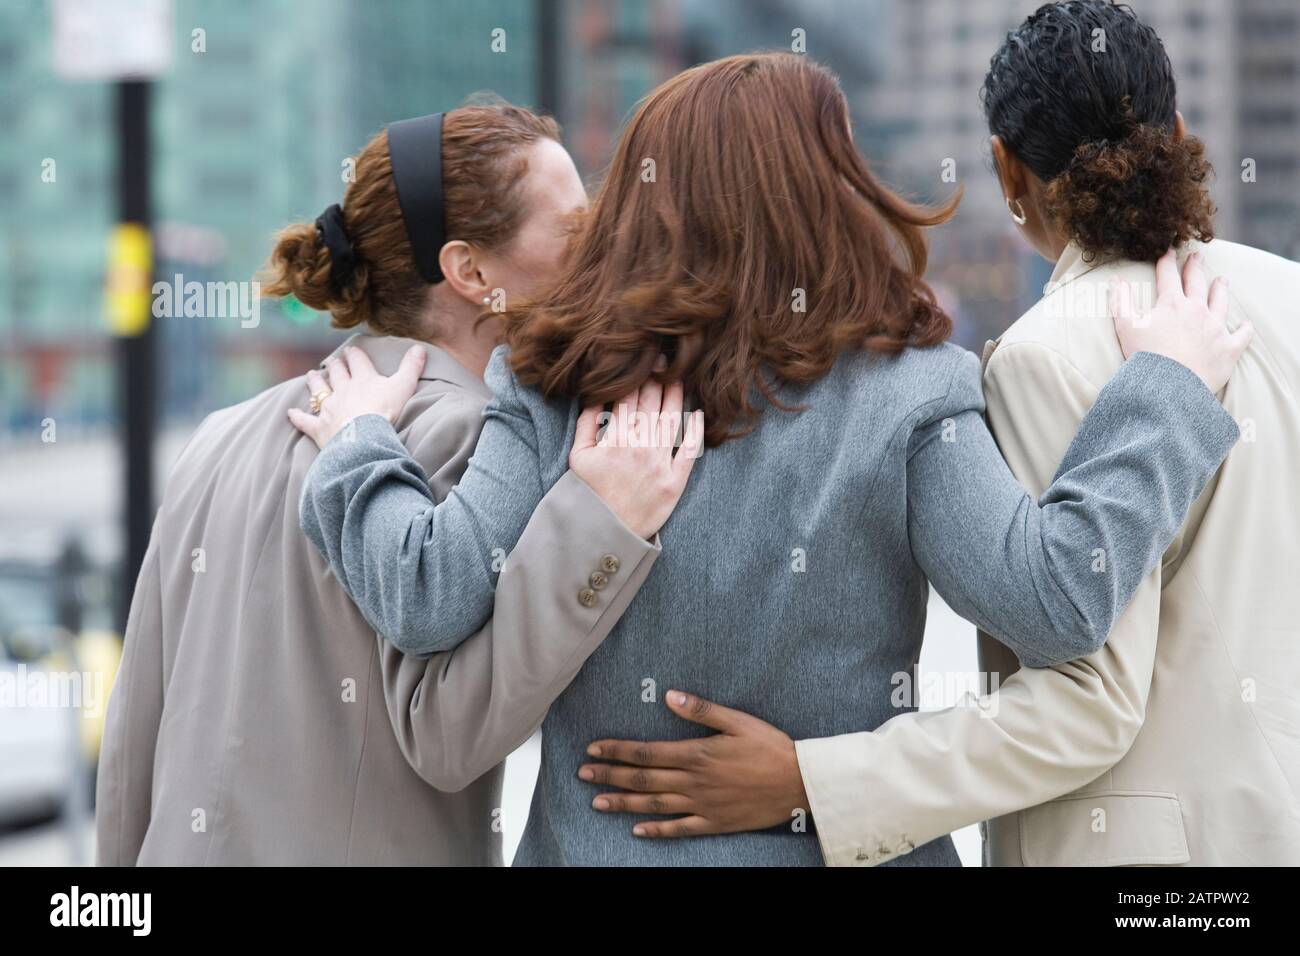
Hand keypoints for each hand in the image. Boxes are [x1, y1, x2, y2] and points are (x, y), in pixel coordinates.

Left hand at [288, 345, 425, 448]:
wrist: (364, 436)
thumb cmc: (386, 411)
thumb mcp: (404, 386)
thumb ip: (412, 367)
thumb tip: (420, 348)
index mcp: (363, 379)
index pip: (358, 362)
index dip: (355, 355)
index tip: (352, 351)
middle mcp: (343, 389)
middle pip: (337, 374)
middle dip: (335, 366)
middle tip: (333, 362)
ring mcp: (329, 408)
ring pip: (319, 391)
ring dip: (315, 382)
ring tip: (312, 375)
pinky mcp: (320, 428)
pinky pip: (305, 421)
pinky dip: (298, 417)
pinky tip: (291, 413)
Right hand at [569, 360, 703, 539]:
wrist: (602, 533)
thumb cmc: (588, 493)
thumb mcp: (578, 456)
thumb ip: (587, 423)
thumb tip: (596, 393)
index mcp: (615, 439)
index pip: (628, 398)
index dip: (635, 376)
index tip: (642, 358)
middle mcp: (639, 448)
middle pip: (651, 403)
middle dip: (656, 377)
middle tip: (663, 356)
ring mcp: (659, 464)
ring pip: (671, 420)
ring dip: (676, 394)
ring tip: (680, 375)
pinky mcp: (674, 482)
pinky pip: (690, 452)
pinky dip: (696, 431)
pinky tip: (698, 413)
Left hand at [579, 690, 808, 838]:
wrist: (800, 783)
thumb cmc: (770, 747)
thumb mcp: (738, 720)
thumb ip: (702, 710)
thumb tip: (670, 695)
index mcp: (696, 753)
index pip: (646, 752)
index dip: (617, 750)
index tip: (593, 749)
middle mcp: (694, 781)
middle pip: (643, 778)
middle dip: (610, 775)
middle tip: (583, 773)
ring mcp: (702, 805)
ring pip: (653, 804)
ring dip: (623, 802)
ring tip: (597, 801)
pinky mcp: (714, 823)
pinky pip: (679, 829)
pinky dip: (657, 830)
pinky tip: (637, 829)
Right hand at [1109, 249, 1252, 393]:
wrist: (1169, 385)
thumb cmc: (1145, 356)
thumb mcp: (1125, 326)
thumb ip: (1120, 301)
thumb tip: (1115, 280)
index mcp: (1172, 304)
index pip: (1169, 276)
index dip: (1167, 262)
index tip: (1168, 251)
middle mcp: (1197, 310)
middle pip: (1197, 283)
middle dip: (1195, 268)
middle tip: (1197, 256)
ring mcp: (1215, 328)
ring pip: (1221, 303)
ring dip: (1221, 290)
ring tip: (1222, 280)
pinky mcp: (1228, 348)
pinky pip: (1241, 335)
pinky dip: (1243, 329)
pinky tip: (1245, 325)